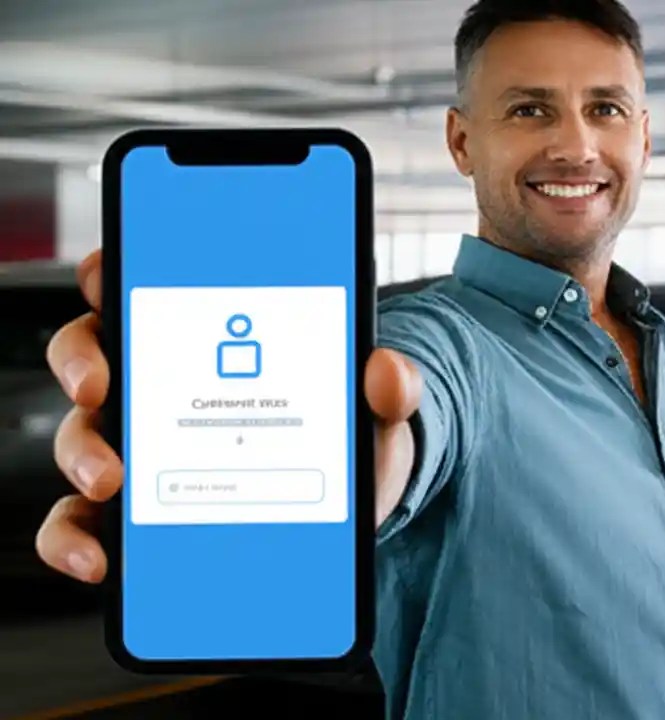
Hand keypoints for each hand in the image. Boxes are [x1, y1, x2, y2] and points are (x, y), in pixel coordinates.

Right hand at [35, 249, 421, 583]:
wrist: (356, 504)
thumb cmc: (353, 433)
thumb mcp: (376, 408)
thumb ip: (390, 387)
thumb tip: (389, 371)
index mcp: (209, 338)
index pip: (144, 286)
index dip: (113, 272)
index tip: (111, 283)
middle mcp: (161, 384)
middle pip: (91, 354)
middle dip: (85, 367)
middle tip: (102, 391)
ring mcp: (144, 447)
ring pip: (80, 438)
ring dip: (81, 458)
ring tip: (110, 485)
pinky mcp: (143, 511)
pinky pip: (84, 522)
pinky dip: (77, 538)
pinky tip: (101, 558)